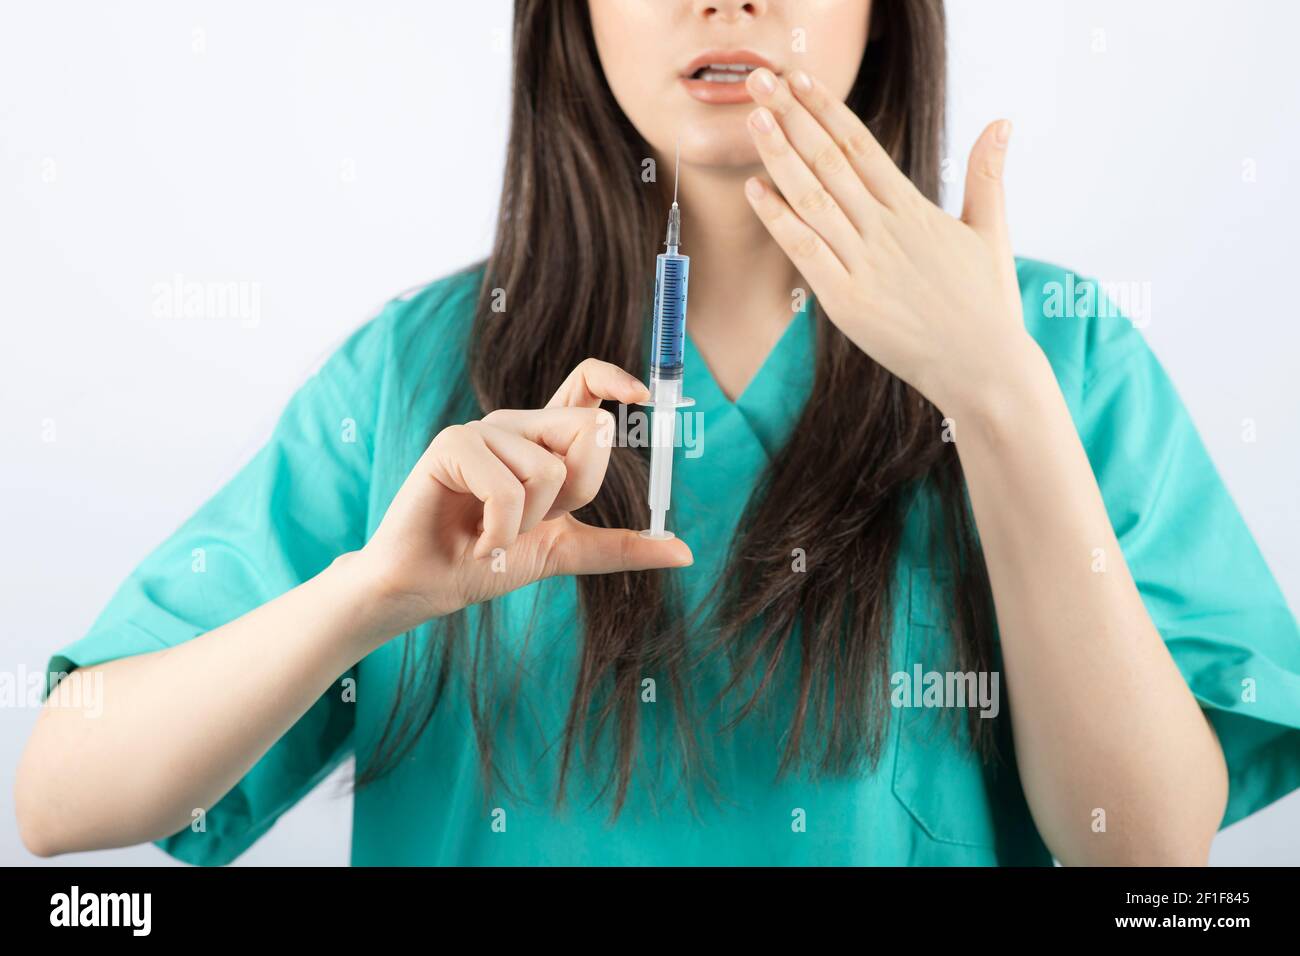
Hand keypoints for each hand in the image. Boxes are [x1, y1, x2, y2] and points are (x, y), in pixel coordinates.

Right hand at [357, 359, 692, 636]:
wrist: (428, 588)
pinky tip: (477, 540)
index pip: (585, 382)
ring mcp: (484, 430)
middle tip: (532, 523)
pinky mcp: (453, 445)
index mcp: (542, 439)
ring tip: (493, 532)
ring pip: (550, 470)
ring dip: (529, 523)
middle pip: (590, 428)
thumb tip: (683, 552)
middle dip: (576, 492)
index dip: (616, 378)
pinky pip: (509, 488)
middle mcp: (516, 425)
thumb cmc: (487, 562)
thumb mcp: (566, 552)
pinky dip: (501, 532)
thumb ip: (621, 546)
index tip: (641, 397)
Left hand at [741, 67, 1041, 417]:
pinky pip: (807, 252)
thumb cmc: (987, 305)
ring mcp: (865, 265)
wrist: (986, 368)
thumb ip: (988, 176)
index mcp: (915, 210)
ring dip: (780, 157)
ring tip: (753, 119)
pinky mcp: (848, 302)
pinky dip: (780, 220)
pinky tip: (756, 189)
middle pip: (830, 161)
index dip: (827, 110)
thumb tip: (1001, 122)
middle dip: (793, 118)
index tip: (799, 80)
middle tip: (760, 81)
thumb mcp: (992, 232)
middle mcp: (886, 230)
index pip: (862, 146)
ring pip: (813, 199)